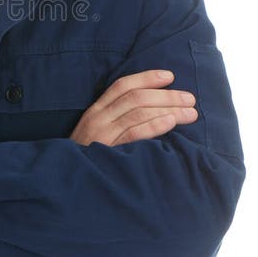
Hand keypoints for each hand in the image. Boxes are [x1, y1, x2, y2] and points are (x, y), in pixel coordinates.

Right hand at [70, 69, 197, 146]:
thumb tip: (153, 108)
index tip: (170, 76)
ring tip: (190, 112)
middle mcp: (98, 118)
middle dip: (166, 96)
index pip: (122, 86)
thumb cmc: (88, 156)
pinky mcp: (108, 151)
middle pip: (135, 98)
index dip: (146, 78)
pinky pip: (134, 134)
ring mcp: (103, 135)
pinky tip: (171, 122)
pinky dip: (154, 125)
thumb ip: (116, 118)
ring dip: (167, 109)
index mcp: (96, 110)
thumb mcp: (96, 131)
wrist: (67, 180)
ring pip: (138, 113)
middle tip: (190, 98)